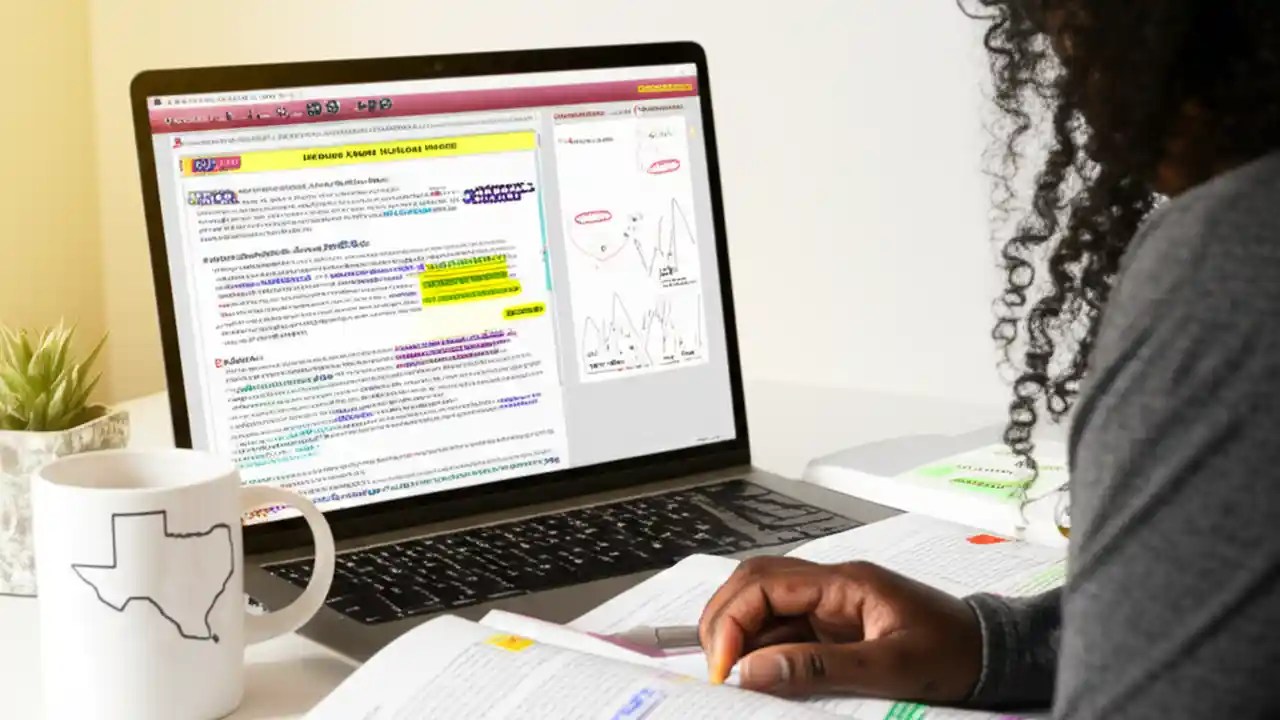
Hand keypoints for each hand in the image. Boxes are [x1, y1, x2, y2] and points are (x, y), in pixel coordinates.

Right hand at [698, 557, 982, 701]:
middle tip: (716, 669)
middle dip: (724, 620)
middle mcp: (831, 584)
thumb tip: (753, 670)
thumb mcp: (889, 668)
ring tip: (730, 675)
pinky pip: (783, 628)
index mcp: (845, 582)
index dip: (732, 621)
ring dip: (739, 634)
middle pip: (754, 583)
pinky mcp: (834, 625)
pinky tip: (757, 674)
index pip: (764, 584)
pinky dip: (761, 649)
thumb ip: (819, 667)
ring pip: (763, 604)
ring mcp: (831, 603)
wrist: (993, 655)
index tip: (723, 667)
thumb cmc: (954, 653)